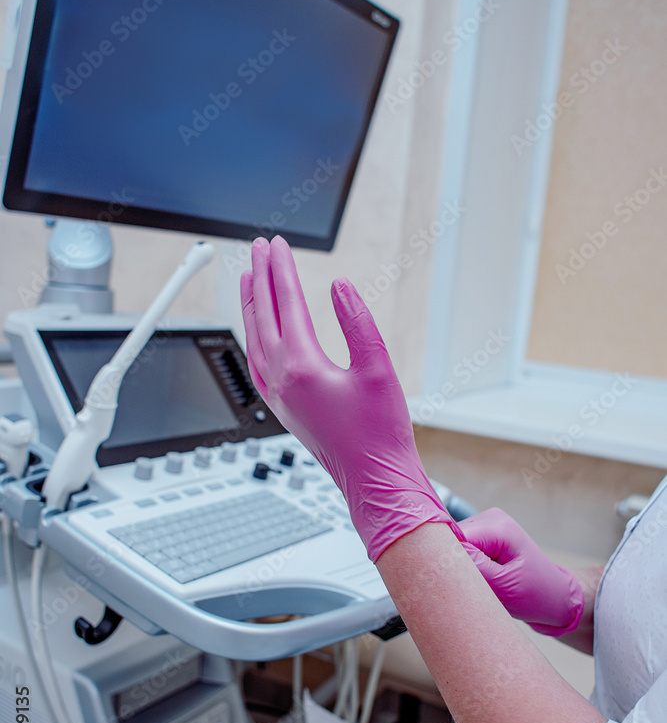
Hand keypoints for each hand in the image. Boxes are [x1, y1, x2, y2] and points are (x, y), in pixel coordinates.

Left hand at [240, 236, 464, 561]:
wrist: (373, 479)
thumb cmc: (380, 432)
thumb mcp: (379, 369)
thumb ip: (358, 322)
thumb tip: (338, 287)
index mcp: (302, 366)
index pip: (287, 303)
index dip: (282, 269)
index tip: (279, 243)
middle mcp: (281, 380)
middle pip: (263, 315)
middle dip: (260, 277)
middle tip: (260, 247)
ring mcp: (277, 396)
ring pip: (253, 338)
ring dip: (251, 304)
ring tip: (248, 278)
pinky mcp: (282, 408)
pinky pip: (256, 363)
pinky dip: (253, 336)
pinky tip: (258, 330)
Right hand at [458, 508, 584, 634]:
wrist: (554, 597)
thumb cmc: (535, 595)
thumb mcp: (503, 586)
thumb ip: (473, 566)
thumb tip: (439, 552)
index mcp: (499, 528)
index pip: (454, 537)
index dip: (447, 560)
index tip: (448, 583)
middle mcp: (491, 519)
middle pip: (452, 538)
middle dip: (453, 563)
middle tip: (466, 587)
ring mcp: (487, 525)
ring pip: (454, 544)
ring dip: (459, 565)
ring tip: (478, 583)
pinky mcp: (483, 535)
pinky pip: (460, 547)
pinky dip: (464, 565)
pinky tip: (479, 577)